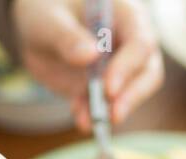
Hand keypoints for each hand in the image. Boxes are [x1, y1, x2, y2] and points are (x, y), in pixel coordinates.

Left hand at [12, 0, 163, 128]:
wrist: (37, 30)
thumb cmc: (46, 12)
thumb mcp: (50, 20)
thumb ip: (68, 36)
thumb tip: (92, 55)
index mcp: (125, 15)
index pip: (140, 42)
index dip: (128, 67)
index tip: (108, 89)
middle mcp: (131, 42)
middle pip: (147, 72)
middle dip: (131, 96)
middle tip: (113, 115)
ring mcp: (122, 67)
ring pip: (132, 93)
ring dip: (111, 110)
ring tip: (86, 120)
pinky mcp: (108, 87)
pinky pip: (109, 105)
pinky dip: (95, 114)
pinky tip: (80, 119)